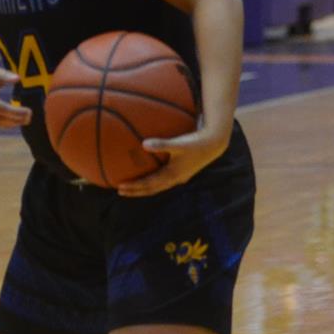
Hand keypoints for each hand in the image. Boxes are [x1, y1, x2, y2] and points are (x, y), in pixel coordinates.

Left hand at [116, 118, 230, 196]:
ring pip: (157, 186)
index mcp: (172, 175)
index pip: (148, 185)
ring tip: (130, 186)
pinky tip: (147, 173)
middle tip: (120, 191)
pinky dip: (152, 180)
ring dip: (143, 187)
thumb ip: (161, 144)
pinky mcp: (182, 172)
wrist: (214, 144)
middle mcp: (174, 179)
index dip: (134, 187)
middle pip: (151, 189)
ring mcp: (178, 177)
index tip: (120, 187)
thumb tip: (143, 144)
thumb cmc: (196, 142)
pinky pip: (162, 179)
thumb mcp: (179, 144)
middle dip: (135, 191)